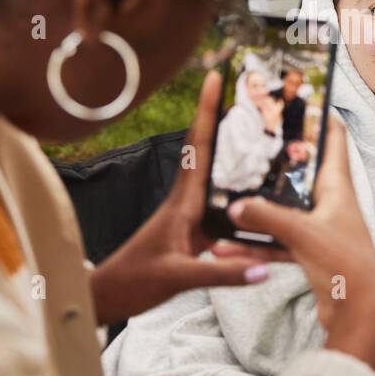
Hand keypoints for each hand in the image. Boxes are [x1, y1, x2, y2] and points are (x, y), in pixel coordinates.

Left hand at [89, 71, 281, 324]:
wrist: (109, 297)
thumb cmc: (135, 281)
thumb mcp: (178, 277)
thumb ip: (222, 273)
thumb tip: (265, 268)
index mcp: (182, 202)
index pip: (198, 147)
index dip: (207, 111)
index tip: (215, 78)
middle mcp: (187, 201)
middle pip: (209, 152)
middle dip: (225, 119)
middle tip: (250, 94)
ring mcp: (190, 216)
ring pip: (218, 177)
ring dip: (235, 153)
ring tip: (262, 132)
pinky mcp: (194, 232)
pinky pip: (223, 206)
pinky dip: (240, 194)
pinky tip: (258, 196)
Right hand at [216, 116, 374, 371]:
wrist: (361, 311)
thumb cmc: (344, 263)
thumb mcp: (301, 234)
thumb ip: (266, 217)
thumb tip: (233, 207)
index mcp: (338, 186)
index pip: (334, 138)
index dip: (319, 116)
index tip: (295, 100)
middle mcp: (332, 202)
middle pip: (302, 171)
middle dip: (274, 161)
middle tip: (247, 145)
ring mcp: (322, 227)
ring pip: (285, 210)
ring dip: (257, 209)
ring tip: (225, 202)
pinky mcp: (313, 253)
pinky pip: (279, 241)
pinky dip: (256, 244)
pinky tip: (226, 249)